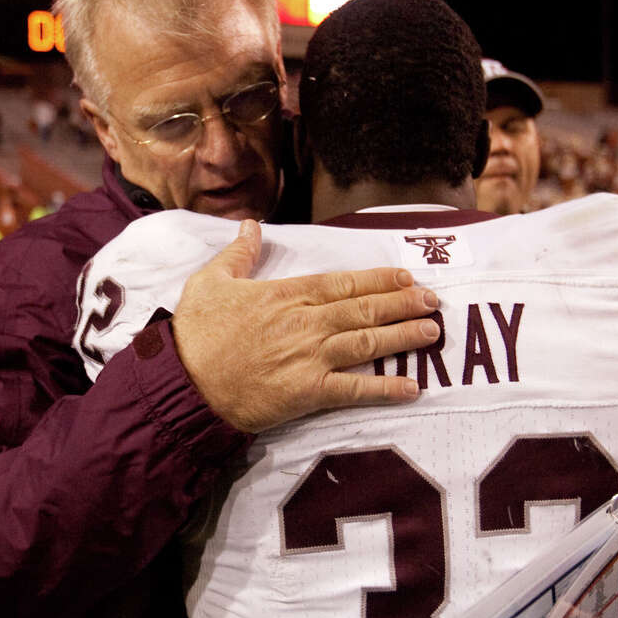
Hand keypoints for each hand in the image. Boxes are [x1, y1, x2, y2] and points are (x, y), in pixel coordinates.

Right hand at [172, 220, 439, 432]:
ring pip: (367, 343)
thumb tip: (250, 225)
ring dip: (402, 337)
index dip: (378, 280)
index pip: (343, 282)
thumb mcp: (210, 281)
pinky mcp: (308, 392)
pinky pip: (354, 390)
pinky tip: (411, 387)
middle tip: (433, 301)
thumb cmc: (195, 334)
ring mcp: (309, 357)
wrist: (184, 383)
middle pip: (364, 309)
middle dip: (402, 304)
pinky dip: (385, 388)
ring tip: (431, 332)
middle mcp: (306, 322)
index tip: (406, 277)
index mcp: (286, 294)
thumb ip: (238, 253)